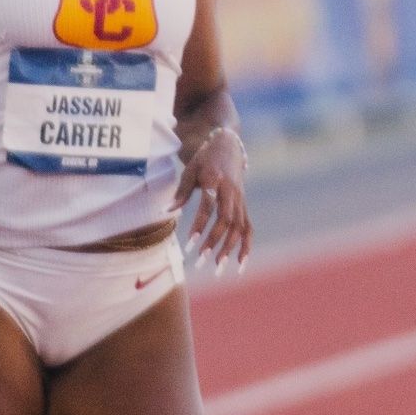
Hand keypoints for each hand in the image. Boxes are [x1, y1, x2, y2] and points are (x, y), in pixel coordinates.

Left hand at [174, 127, 251, 272]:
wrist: (228, 146)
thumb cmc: (205, 159)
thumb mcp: (190, 170)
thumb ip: (182, 192)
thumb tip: (167, 211)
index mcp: (217, 181)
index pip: (209, 207)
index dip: (199, 225)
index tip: (188, 243)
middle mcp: (232, 192)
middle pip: (226, 221)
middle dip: (214, 243)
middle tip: (200, 260)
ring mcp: (241, 200)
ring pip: (239, 228)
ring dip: (230, 249)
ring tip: (219, 268)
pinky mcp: (244, 205)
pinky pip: (248, 228)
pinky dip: (246, 245)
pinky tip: (240, 263)